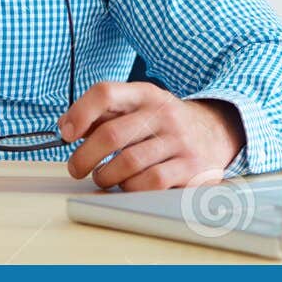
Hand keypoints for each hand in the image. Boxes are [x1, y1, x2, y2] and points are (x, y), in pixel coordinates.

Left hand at [58, 82, 245, 190]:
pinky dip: (130, 188)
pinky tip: (128, 185)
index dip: (80, 113)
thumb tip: (66, 126)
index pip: (105, 93)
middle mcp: (163, 114)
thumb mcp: (139, 107)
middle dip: (84, 156)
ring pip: (128, 163)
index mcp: (145, 94)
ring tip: (102, 177)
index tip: (66, 133)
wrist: (216, 131)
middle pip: (111, 134)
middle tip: (76, 168)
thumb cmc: (164, 123)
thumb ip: (103, 113)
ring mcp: (179, 141)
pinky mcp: (191, 168)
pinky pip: (150, 182)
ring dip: (105, 176)